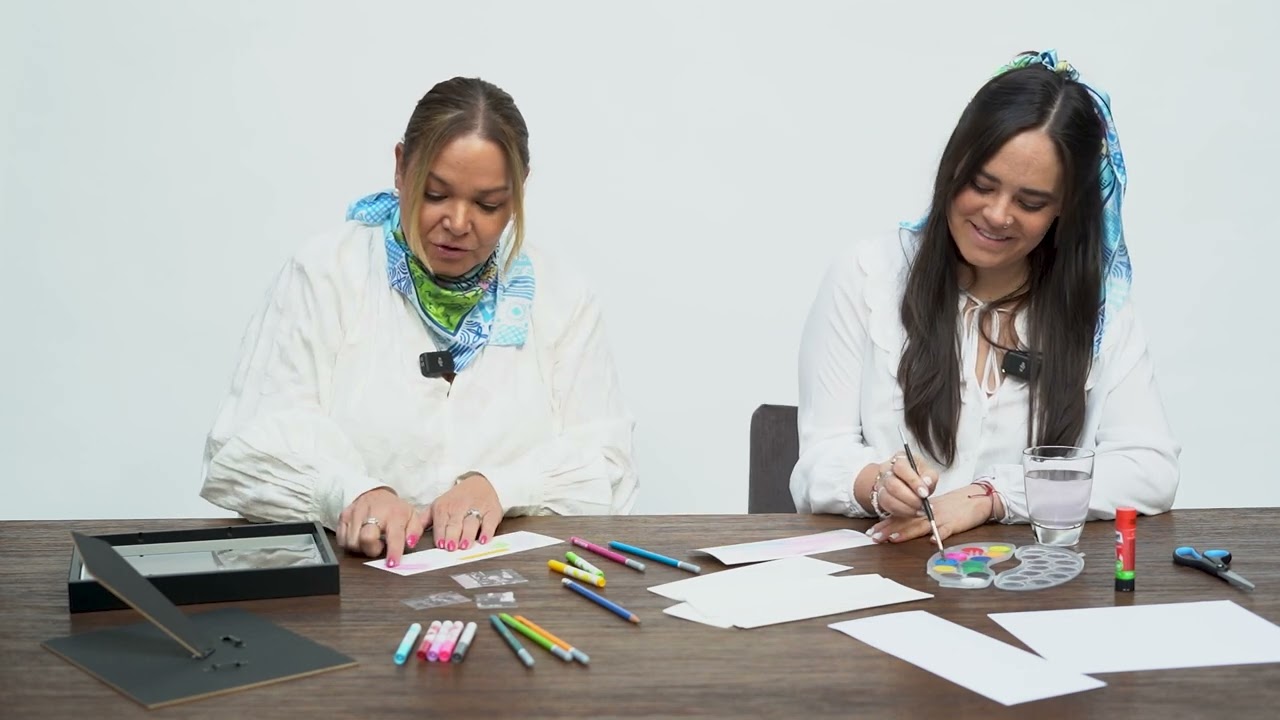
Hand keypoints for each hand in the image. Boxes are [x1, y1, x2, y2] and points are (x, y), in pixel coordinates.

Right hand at [337, 487, 429, 567]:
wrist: (375, 494)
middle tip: (378, 546)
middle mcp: (373, 512)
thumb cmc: (394, 510)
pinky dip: (350, 543)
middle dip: (372, 550)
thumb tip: (411, 543)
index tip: (391, 563)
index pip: (394, 535)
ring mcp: (356, 513)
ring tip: (370, 539)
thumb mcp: (412, 517)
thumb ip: (415, 531)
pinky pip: (341, 540)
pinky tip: (359, 537)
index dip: (393, 551)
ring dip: (361, 547)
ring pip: (352, 542)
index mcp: (394, 514)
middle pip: (366, 538)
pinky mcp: (343, 516)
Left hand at [428, 473, 502, 551]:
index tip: (441, 544)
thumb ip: (424, 521)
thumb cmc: (456, 500)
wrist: (478, 483)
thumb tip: (411, 537)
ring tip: (464, 545)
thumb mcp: (438, 506)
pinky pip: (490, 522)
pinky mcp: (492, 511)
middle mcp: (460, 507)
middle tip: (451, 547)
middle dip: (453, 535)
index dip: (441, 534)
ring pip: (471, 523)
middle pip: (455, 523)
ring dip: (467, 535)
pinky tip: (483, 539)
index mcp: (444, 507)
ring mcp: (477, 508)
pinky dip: (487, 531)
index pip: (441, 523)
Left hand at [866, 484, 993, 543]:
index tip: (872, 531)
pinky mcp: (955, 524)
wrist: (976, 498)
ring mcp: (941, 518)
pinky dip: (939, 535)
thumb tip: (900, 529)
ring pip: (921, 525)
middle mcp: (928, 513)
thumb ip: (919, 518)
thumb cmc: (954, 506)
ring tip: (893, 539)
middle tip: (874, 537)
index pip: (901, 517)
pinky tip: (931, 542)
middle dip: (889, 530)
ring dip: (907, 532)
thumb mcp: (934, 510)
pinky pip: (947, 530)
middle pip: (906, 522)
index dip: (886, 524)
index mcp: (922, 510)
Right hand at [872, 453, 936, 518]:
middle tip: (923, 505)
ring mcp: (881, 484)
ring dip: (906, 507)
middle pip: (892, 484)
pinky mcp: (880, 498)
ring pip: (888, 498)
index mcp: (899, 459)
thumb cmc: (917, 474)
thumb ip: (929, 476)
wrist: (904, 481)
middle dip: (910, 498)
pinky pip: (888, 507)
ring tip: (920, 510)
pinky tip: (914, 512)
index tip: (924, 493)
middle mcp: (886, 470)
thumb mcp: (927, 471)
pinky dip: (903, 512)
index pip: (901, 468)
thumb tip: (927, 483)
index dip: (913, 481)